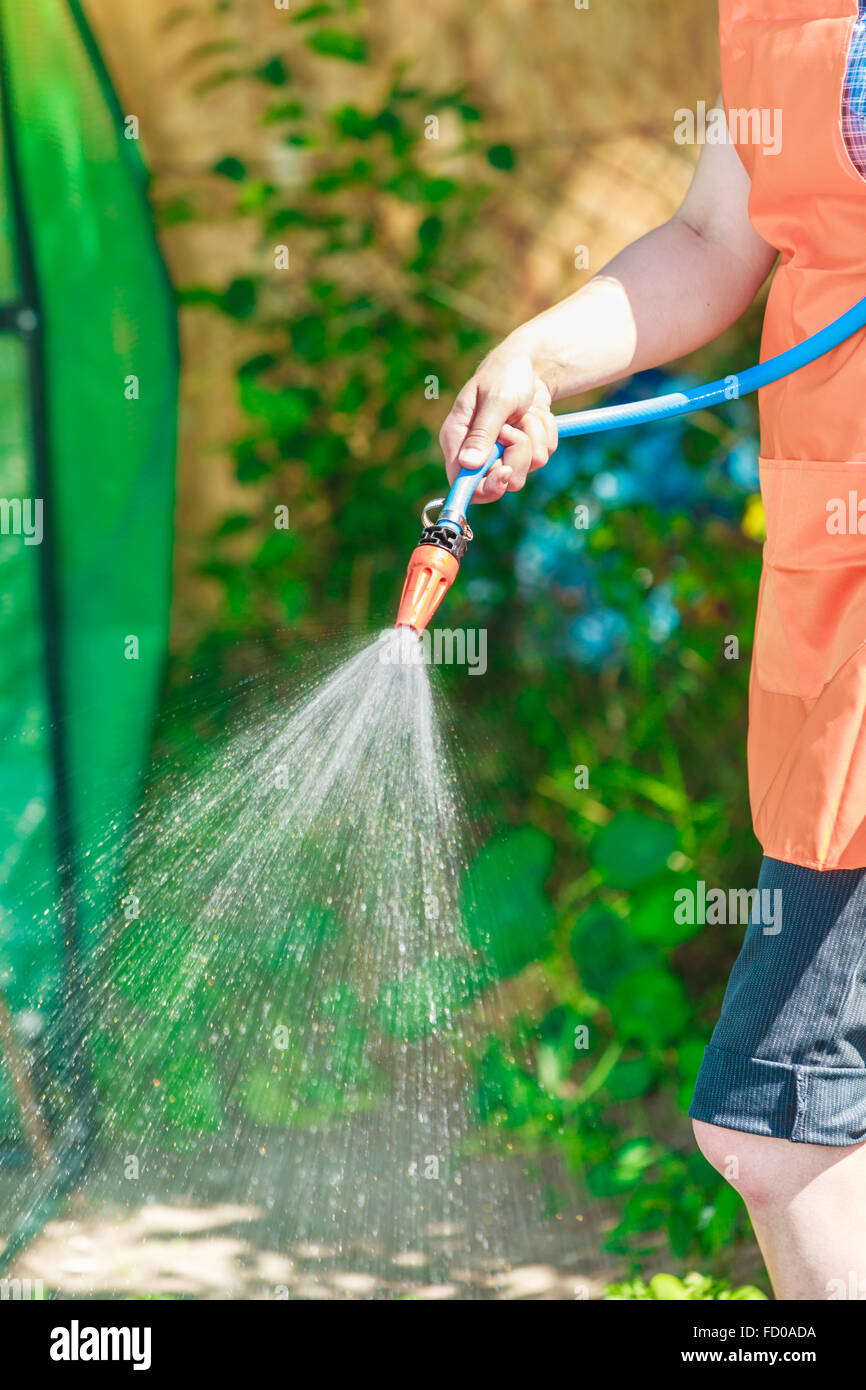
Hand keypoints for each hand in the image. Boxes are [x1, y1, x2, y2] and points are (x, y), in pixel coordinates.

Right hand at [439, 351, 557, 502]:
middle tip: (517, 427)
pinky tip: (534, 414)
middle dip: (516, 454)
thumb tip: (468, 464)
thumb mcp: (495, 400)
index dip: (483, 487)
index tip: (505, 472)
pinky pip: (542, 456)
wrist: (532, 364)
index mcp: (457, 439)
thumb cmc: (505, 374)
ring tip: (525, 413)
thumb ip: (483, 433)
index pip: (461, 482)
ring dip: (533, 438)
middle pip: (499, 482)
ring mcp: (501, 452)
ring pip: (524, 470)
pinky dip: (544, 433)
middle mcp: (476, 451)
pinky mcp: (523, 451)